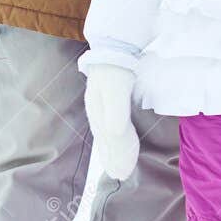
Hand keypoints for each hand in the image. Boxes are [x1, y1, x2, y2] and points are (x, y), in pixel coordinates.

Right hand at [83, 64, 139, 180]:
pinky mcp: (110, 97)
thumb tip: (114, 137)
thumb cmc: (115, 68)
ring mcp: (102, 104)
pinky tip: (116, 137)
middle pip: (105, 139)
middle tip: (120, 176)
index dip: (116, 157)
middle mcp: (97, 110)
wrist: (114, 44)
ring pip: (107, 132)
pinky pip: (110, 123)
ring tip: (116, 164)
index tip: (122, 174)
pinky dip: (115, 136)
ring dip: (113, 149)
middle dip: (112, 157)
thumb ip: (116, 114)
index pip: (109, 140)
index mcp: (98, 112)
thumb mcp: (116, 91)